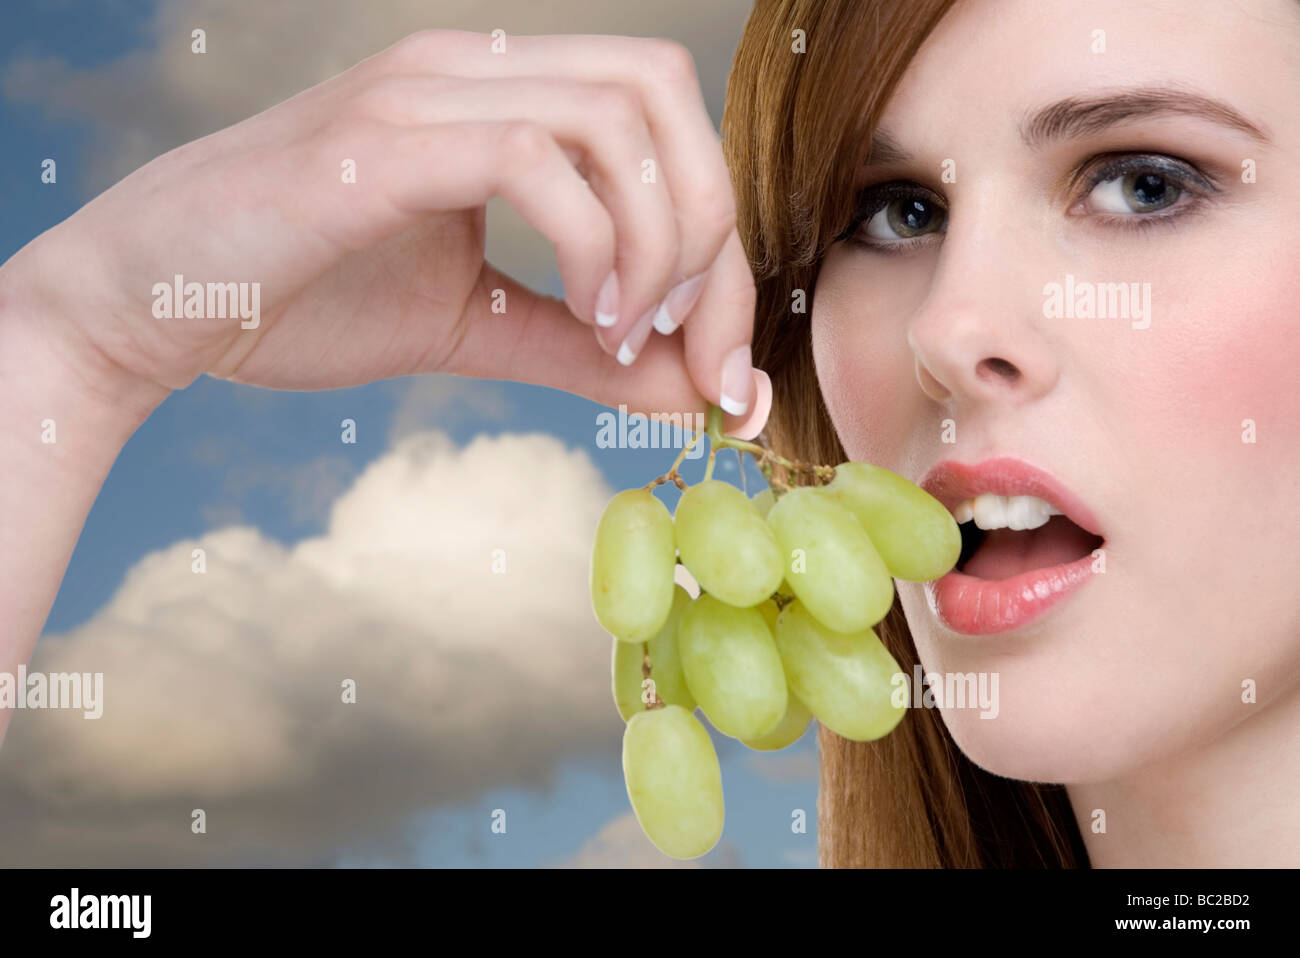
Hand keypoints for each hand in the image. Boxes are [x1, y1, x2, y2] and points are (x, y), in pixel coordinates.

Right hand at [6, 28, 769, 434]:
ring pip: (615, 114)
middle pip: (662, 96)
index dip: (720, 236)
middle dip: (711, 233)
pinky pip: (536, 158)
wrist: (154, 307)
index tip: (720, 357)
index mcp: (498, 96)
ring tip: (628, 333)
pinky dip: (593, 244)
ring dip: (656, 238)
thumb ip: (584, 346)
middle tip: (694, 341)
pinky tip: (589, 319)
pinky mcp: (381, 143)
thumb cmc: (306, 300)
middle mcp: (471, 69)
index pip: (660, 122)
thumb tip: (692, 387)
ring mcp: (423, 94)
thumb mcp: (478, 328)